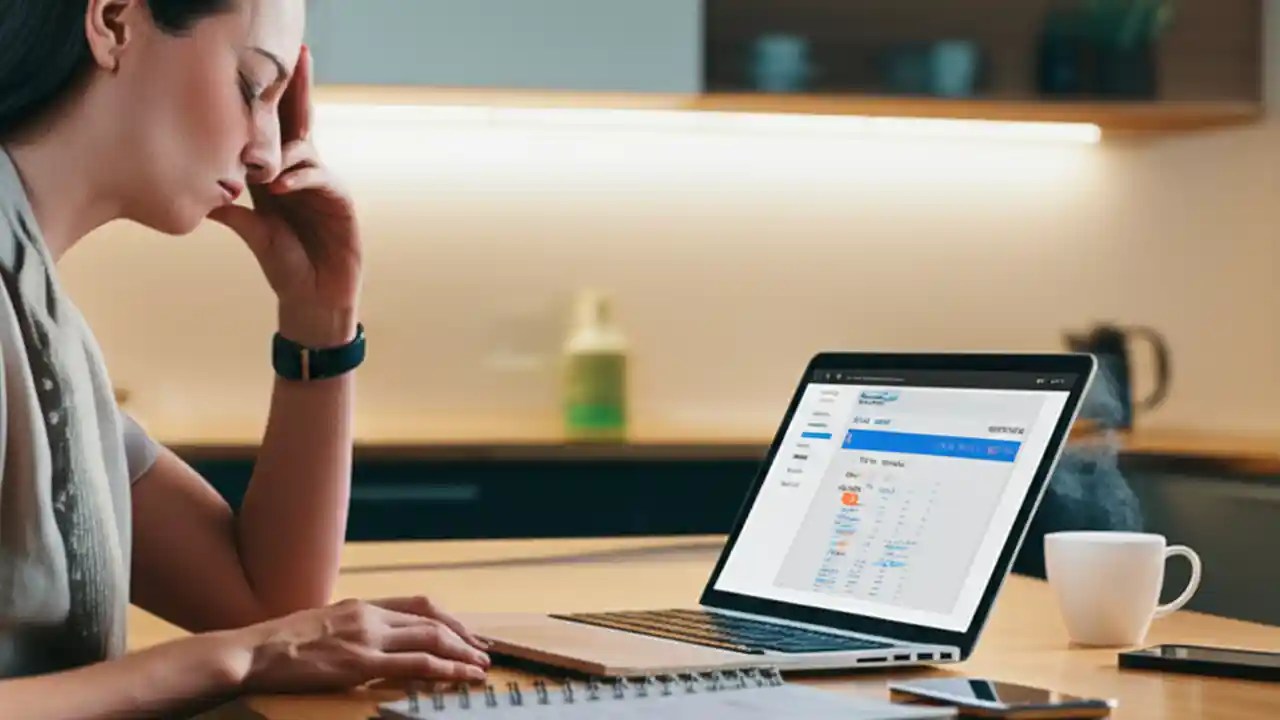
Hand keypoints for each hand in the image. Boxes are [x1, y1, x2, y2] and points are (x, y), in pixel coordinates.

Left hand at [208, 45, 361, 345]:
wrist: (312, 298)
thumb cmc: (285, 265)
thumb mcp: (252, 231)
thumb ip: (229, 209)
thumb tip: (196, 192)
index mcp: (280, 175)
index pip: (275, 131)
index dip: (270, 100)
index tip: (261, 68)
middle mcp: (303, 174)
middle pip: (300, 123)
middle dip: (298, 90)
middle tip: (297, 56)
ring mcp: (324, 186)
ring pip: (307, 150)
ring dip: (284, 153)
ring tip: (264, 169)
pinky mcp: (341, 202)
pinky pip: (321, 179)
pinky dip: (299, 179)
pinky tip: (280, 185)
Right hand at [235, 597, 491, 692]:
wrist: (252, 652)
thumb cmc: (279, 645)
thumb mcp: (322, 625)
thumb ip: (350, 629)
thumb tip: (368, 640)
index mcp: (361, 605)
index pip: (418, 605)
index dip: (448, 618)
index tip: (466, 632)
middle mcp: (369, 615)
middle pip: (432, 620)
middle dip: (463, 636)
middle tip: (483, 651)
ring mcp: (366, 638)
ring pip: (430, 639)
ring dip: (461, 653)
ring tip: (480, 666)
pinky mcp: (360, 664)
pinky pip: (414, 664)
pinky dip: (444, 669)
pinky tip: (459, 676)